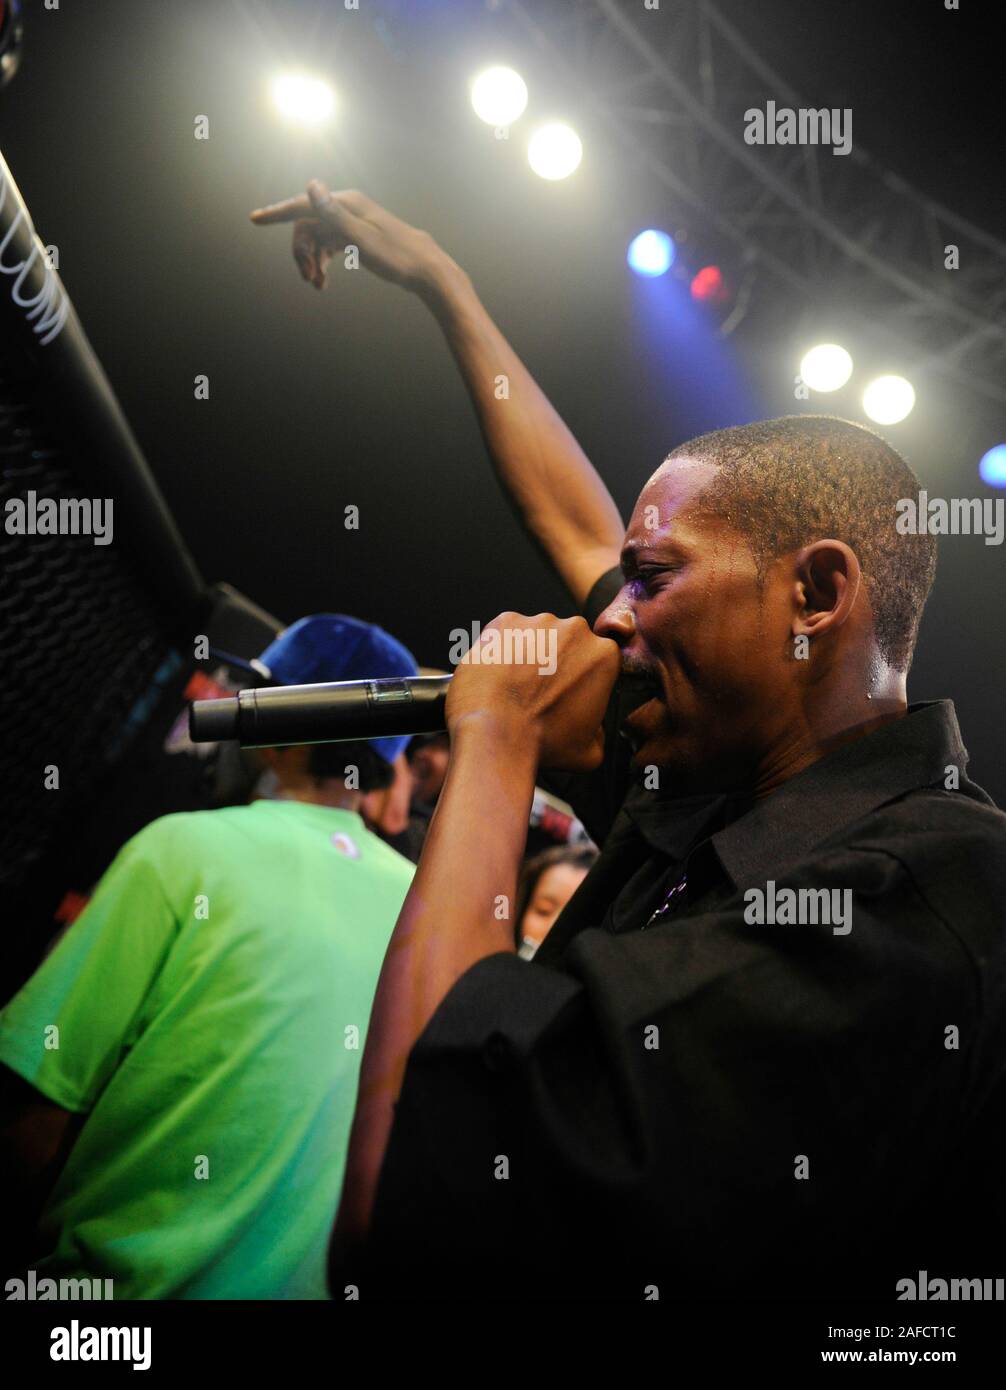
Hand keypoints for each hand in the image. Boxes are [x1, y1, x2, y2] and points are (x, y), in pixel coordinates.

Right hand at [249, 181, 453, 294]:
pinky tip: (323, 280)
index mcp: (346, 204)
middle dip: (302, 253)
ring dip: (312, 261)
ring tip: (318, 285)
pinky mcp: (358, 236)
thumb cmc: (397, 257)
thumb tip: (311, 185)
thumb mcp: (362, 239)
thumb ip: (334, 214)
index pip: (302, 206)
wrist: (427, 270)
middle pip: (308, 226)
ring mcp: (352, 222)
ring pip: (318, 238)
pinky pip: (330, 246)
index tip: (254, 219)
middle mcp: (347, 208)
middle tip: (308, 279)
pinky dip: (323, 262)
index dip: (276, 214)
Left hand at [446, 613, 620, 771]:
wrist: (496, 735)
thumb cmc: (541, 743)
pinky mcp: (505, 621)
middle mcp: (575, 630)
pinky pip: (505, 632)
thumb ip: (599, 734)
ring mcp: (539, 622)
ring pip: (536, 635)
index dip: (580, 677)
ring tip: (514, 686)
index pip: (595, 659)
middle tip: (538, 691)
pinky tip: (497, 675)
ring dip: (529, 653)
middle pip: (567, 642)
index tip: (566, 692)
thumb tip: (593, 730)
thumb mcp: (588, 752)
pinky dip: (501, 648)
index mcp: (604, 655)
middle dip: (556, 661)